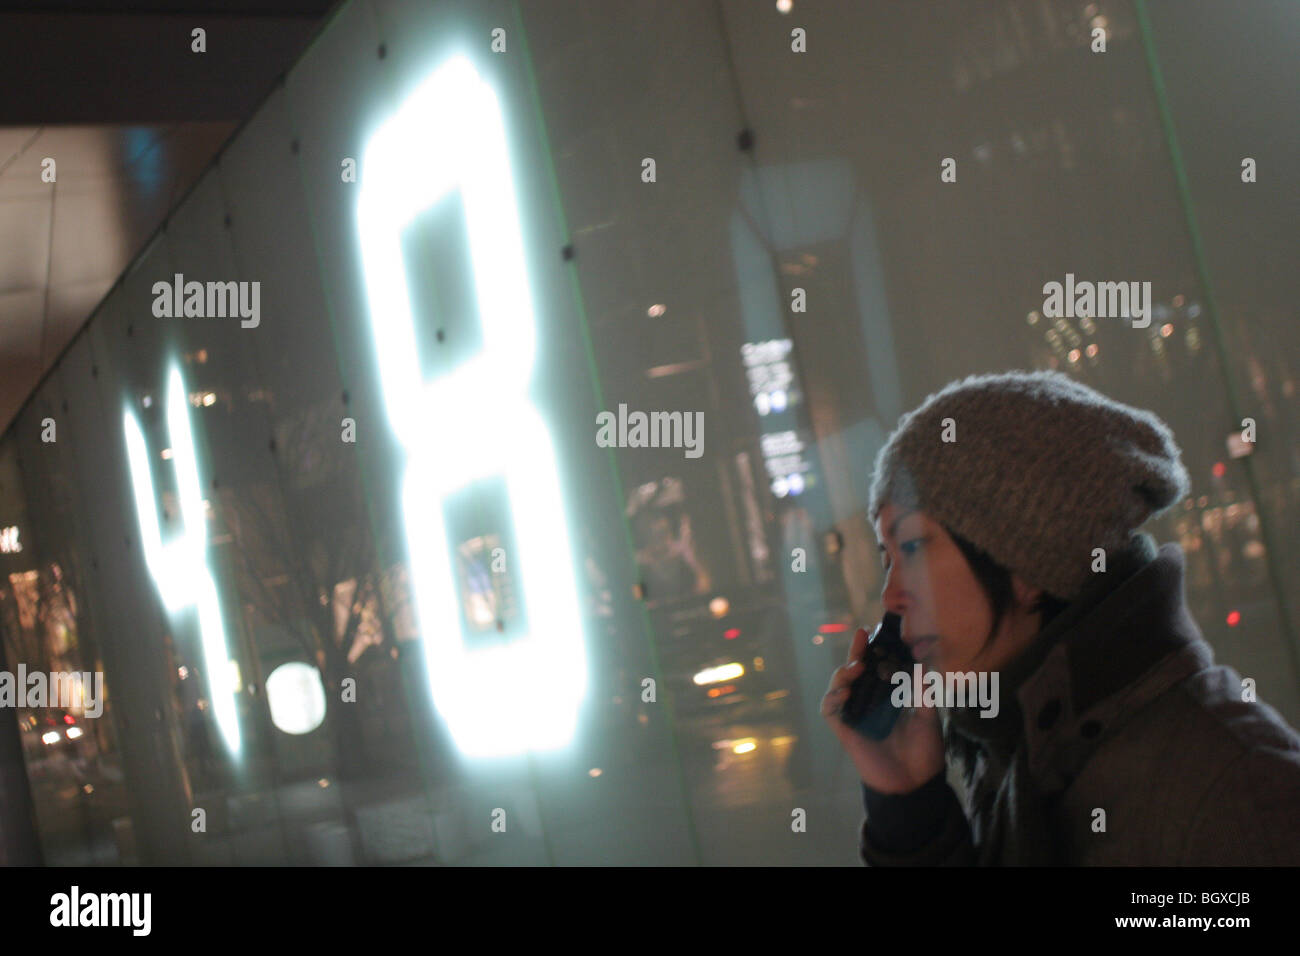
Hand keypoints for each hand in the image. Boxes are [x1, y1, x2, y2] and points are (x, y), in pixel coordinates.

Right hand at [822, 625, 945, 793]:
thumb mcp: (929, 718)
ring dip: (843, 673)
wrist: (915, 783)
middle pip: (855, 671)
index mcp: (888, 695)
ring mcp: (855, 715)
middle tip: (861, 637)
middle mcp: (868, 701)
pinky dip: (832, 699)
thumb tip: (923, 666)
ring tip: (856, 667)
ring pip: (839, 686)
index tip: (876, 631)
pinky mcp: (845, 730)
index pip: (877, 667)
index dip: (873, 649)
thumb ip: (924, 693)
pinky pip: (830, 710)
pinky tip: (844, 693)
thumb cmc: (924, 751)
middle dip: (855, 652)